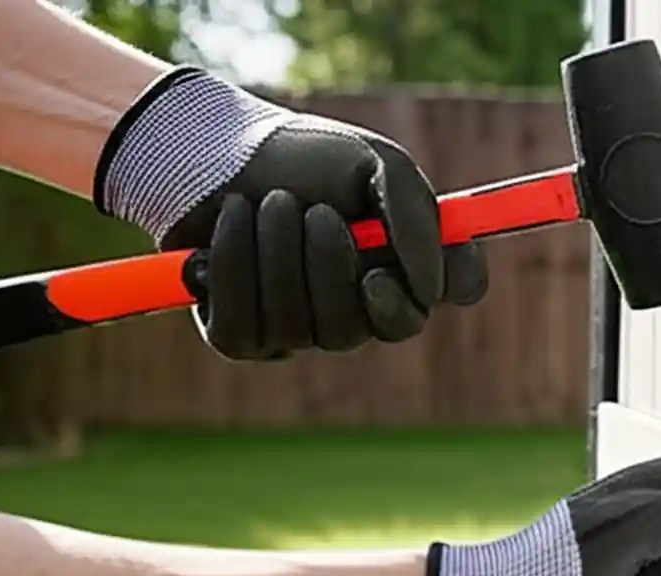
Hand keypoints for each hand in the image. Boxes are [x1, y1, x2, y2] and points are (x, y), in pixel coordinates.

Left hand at [93, 67, 486, 359]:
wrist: (219, 150)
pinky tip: (233, 221)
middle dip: (332, 265)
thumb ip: (416, 216)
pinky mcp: (243, 339)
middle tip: (315, 213)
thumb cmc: (306, 158)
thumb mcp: (374, 163)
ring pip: (306, 328)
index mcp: (400, 265)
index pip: (440, 300)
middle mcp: (358, 307)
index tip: (385, 270)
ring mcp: (302, 332)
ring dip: (279, 251)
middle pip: (370, 328)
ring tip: (267, 201)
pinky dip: (235, 264)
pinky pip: (246, 330)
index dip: (427, 295)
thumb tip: (434, 291)